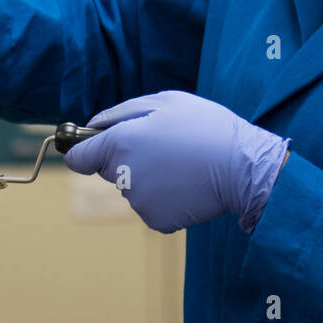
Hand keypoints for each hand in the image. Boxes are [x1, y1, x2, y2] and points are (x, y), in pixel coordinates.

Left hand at [62, 91, 289, 233]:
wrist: (242, 167)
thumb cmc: (205, 127)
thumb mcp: (165, 102)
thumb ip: (121, 113)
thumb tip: (93, 127)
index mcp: (120, 143)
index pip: (79, 158)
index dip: (82, 152)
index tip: (87, 150)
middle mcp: (122, 176)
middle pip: (109, 171)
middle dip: (126, 159)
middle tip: (162, 147)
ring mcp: (139, 202)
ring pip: (132, 189)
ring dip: (148, 178)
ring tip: (181, 164)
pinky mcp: (156, 220)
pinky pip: (152, 206)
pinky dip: (165, 197)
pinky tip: (186, 184)